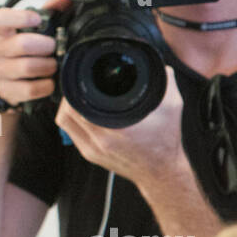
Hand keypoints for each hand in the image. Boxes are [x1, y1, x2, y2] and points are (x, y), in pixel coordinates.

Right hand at [0, 0, 69, 108]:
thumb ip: (46, 13)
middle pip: (22, 44)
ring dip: (48, 66)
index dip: (22, 18)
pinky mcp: (4, 91)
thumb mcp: (27, 29)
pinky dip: (45, 85)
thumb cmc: (17, 49)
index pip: (2, 19)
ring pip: (28, 67)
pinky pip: (30, 89)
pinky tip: (48, 81)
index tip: (38, 20)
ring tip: (52, 65)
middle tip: (53, 47)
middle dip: (46, 45)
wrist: (0, 81)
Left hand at [55, 66, 183, 186]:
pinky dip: (71, 119)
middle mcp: (101, 141)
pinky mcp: (90, 155)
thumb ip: (166, 82)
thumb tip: (159, 64)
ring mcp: (93, 150)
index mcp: (118, 129)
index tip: (83, 77)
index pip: (80, 104)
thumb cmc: (166, 142)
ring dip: (67, 107)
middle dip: (71, 95)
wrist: (161, 173)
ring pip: (65, 122)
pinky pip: (70, 132)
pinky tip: (81, 111)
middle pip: (68, 112)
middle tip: (79, 84)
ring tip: (78, 96)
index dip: (78, 87)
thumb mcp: (172, 107)